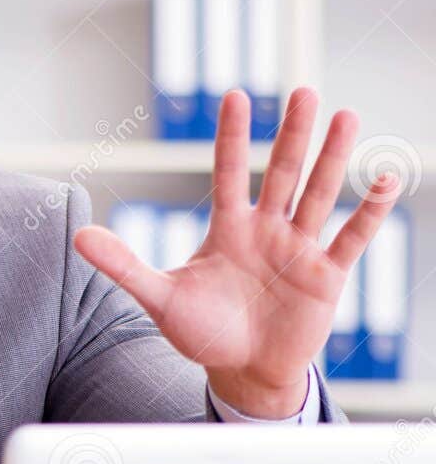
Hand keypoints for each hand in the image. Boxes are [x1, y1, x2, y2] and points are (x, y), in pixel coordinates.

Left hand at [72, 88, 402, 417]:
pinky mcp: (326, 275)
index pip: (228, 172)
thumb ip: (123, 265)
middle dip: (292, 134)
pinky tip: (385, 179)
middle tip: (303, 92)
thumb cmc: (202, 332)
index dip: (230, 136)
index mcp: (227, 229)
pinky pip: (350, 237)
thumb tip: (78, 236)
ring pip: (318, 194)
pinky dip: (369, 212)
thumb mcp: (158, 297)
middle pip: (280, 172)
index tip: (234, 95)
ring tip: (347, 116)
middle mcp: (266, 230)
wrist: (241, 371)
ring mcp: (298, 249)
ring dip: (333, 158)